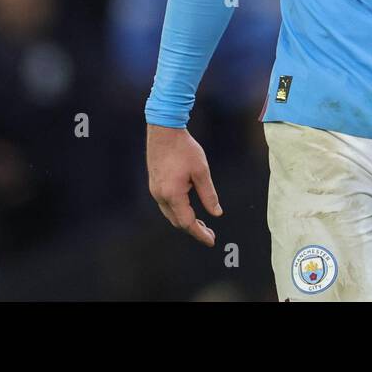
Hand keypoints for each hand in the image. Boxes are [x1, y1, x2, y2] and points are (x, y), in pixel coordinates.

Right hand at [147, 124, 222, 245]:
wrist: (164, 131)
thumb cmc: (184, 149)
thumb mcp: (201, 171)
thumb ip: (209, 195)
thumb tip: (217, 214)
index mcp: (173, 194)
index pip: (187, 222)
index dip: (200, 233)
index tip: (211, 240)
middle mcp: (161, 196)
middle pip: (177, 222)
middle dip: (194, 229)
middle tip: (210, 234)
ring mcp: (155, 191)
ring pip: (170, 214)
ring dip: (185, 221)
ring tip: (202, 224)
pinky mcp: (154, 185)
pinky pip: (166, 205)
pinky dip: (178, 211)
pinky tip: (189, 208)